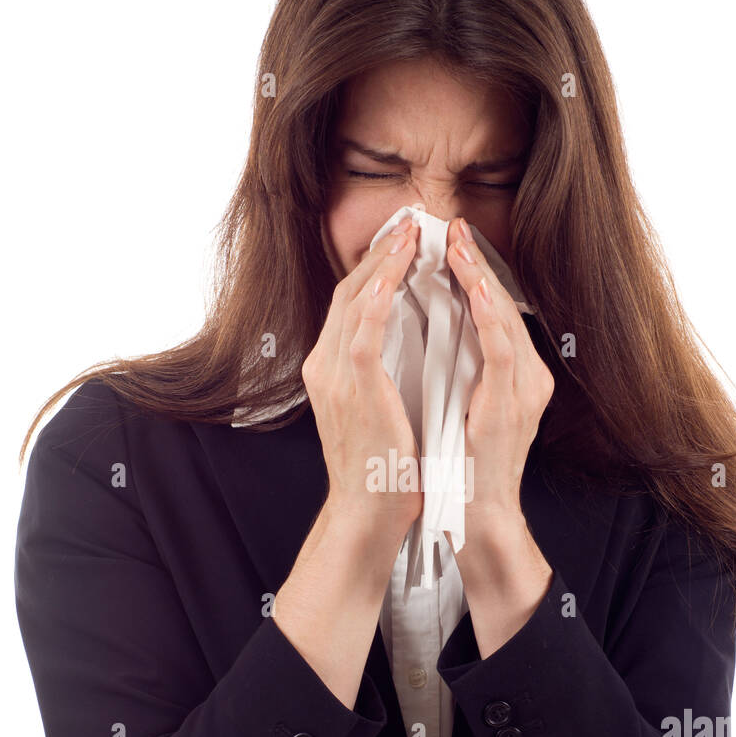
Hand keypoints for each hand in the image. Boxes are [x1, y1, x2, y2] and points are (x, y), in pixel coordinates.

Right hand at [302, 213, 422, 536]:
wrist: (368, 513)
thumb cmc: (381, 470)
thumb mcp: (376, 413)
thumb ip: (379, 377)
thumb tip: (405, 349)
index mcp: (330, 371)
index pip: (349, 304)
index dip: (375, 268)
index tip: (402, 242)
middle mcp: (324, 367)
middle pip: (347, 291)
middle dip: (379, 253)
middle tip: (409, 223)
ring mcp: (335, 377)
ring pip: (354, 301)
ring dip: (384, 263)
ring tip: (411, 234)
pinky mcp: (355, 389)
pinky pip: (363, 331)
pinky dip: (378, 298)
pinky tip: (397, 273)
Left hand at [445, 218, 554, 524]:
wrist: (475, 518)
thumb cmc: (460, 470)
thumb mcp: (461, 410)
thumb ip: (459, 374)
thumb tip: (435, 338)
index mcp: (514, 377)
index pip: (494, 313)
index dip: (473, 274)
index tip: (450, 242)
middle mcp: (528, 379)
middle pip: (503, 308)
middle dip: (477, 264)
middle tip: (453, 227)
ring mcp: (524, 392)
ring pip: (505, 321)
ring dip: (481, 278)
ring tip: (459, 244)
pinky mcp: (511, 406)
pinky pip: (502, 351)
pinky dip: (490, 317)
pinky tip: (476, 290)